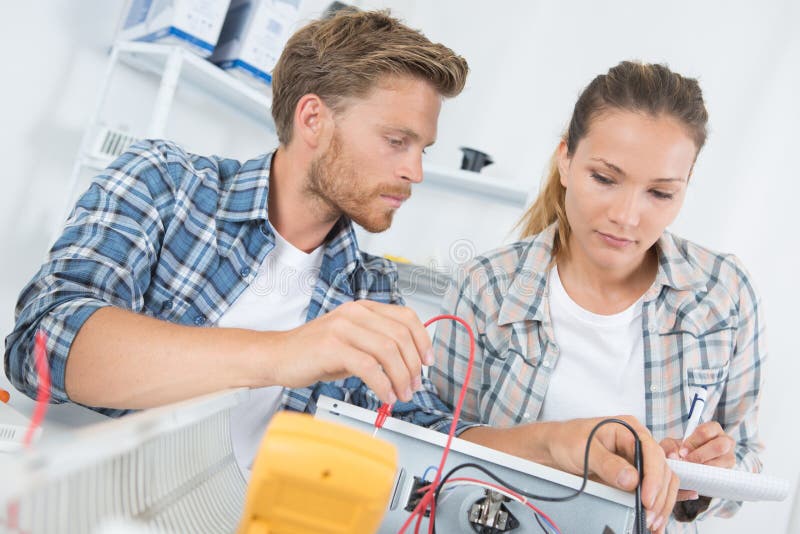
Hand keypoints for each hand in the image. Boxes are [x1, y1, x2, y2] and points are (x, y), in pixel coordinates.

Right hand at [268, 300, 432, 403]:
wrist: (277, 356)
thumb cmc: (313, 352)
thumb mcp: (351, 341)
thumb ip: (377, 346)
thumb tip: (408, 364)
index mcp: (363, 309)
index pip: (406, 317)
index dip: (422, 340)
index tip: (428, 362)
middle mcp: (355, 313)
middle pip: (401, 336)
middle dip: (413, 365)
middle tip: (414, 386)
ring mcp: (343, 328)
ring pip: (388, 350)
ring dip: (401, 377)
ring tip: (401, 394)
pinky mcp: (332, 347)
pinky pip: (369, 367)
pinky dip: (383, 384)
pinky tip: (385, 396)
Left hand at [460, 415, 677, 533]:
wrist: (552, 449)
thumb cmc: (566, 440)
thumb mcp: (583, 448)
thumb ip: (607, 463)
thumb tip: (631, 478)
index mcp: (629, 429)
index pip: (652, 452)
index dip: (654, 477)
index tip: (648, 498)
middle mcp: (637, 444)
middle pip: (663, 470)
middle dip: (660, 496)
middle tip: (650, 516)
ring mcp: (637, 462)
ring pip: (662, 483)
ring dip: (661, 504)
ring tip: (652, 522)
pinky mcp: (633, 477)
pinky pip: (652, 490)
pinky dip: (656, 505)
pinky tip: (655, 518)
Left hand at [660, 421, 733, 519]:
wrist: (689, 466)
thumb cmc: (682, 451)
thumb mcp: (672, 445)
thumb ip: (669, 446)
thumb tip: (674, 456)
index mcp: (713, 429)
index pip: (705, 431)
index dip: (692, 442)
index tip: (682, 452)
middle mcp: (726, 441)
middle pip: (719, 446)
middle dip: (701, 455)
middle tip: (688, 462)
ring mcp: (730, 457)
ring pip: (724, 462)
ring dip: (706, 467)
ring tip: (693, 470)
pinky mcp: (730, 472)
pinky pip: (724, 475)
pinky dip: (710, 477)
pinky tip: (700, 477)